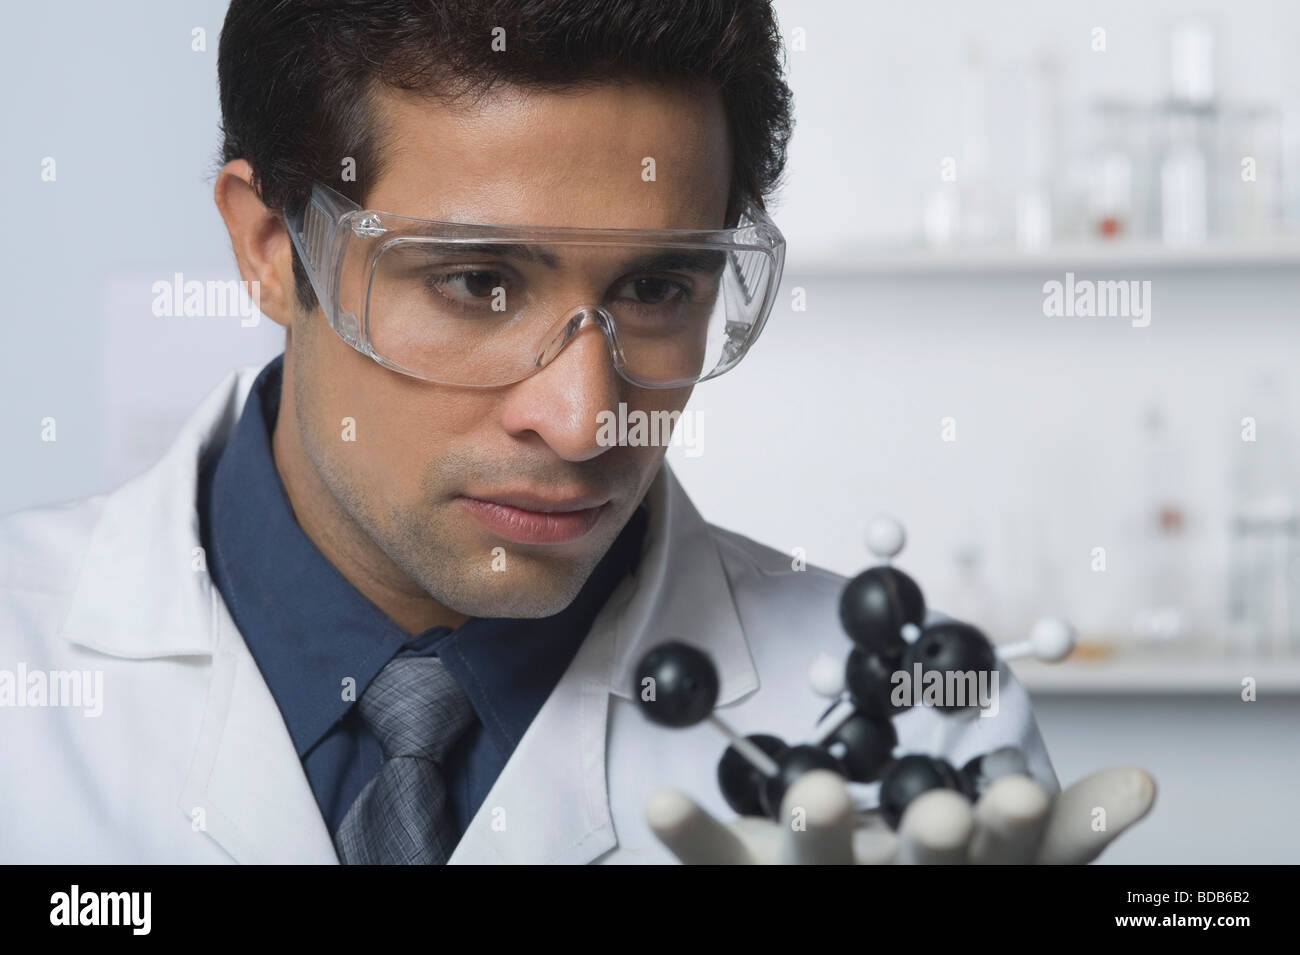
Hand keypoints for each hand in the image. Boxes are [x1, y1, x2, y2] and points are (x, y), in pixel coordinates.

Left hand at [645, 765, 1156, 863]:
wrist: (863, 925)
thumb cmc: (942, 877)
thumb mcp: (1014, 860)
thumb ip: (1069, 825)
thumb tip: (1145, 783)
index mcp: (963, 877)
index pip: (1002, 859)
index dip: (1015, 832)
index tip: (1014, 794)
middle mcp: (892, 890)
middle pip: (916, 873)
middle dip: (928, 847)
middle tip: (939, 815)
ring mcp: (812, 889)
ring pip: (814, 869)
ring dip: (817, 833)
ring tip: (816, 791)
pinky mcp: (744, 880)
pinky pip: (710, 858)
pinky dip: (685, 833)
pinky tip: (657, 799)